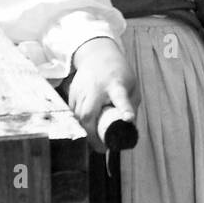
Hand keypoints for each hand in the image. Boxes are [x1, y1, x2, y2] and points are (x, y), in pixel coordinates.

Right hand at [68, 37, 138, 152]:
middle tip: (102, 147)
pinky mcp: (72, 94)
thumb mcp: (131, 86)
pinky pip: (73, 114)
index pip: (120, 97)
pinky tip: (86, 129)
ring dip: (86, 131)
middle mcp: (96, 88)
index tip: (127, 119)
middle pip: (89, 113)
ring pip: (79, 117)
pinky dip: (79, 124)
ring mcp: (81, 90)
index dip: (124, 109)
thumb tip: (129, 128)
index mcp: (116, 84)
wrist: (97, 55)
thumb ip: (131, 106)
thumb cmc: (118, 73)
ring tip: (95, 143)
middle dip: (92, 134)